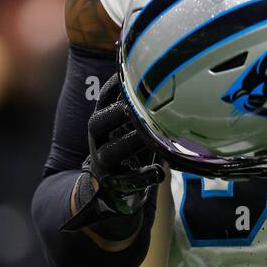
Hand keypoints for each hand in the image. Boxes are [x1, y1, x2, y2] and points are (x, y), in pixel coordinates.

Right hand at [63, 72, 165, 233]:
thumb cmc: (131, 149)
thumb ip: (143, 108)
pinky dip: (144, 176)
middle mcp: (97, 142)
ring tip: (148, 135)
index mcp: (102, 124)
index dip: (112, 88)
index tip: (128, 75)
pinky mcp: (115, 184)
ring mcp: (103, 164)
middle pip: (97, 123)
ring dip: (130, 141)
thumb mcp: (133, 127)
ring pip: (111, 150)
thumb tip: (168, 77)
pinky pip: (127, 180)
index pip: (102, 101)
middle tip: (131, 105)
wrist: (115, 190)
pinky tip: (160, 172)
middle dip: (114, 113)